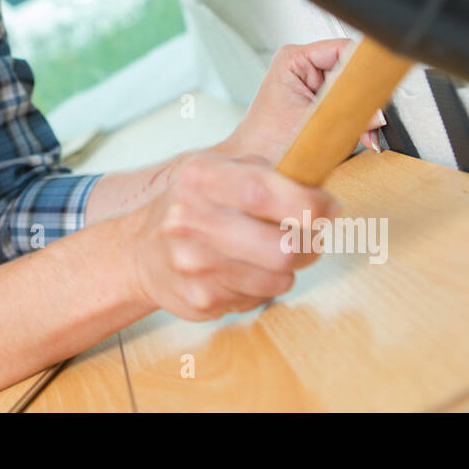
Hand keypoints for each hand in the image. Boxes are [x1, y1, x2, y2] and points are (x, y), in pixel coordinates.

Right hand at [123, 149, 340, 320]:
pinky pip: (260, 297)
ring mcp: (193, 264)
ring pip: (278, 277)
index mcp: (199, 178)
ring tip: (272, 252)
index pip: (263, 191)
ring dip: (289, 266)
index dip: (308, 203)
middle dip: (310, 243)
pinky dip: (263, 284)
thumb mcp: (215, 168)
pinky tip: (244, 270)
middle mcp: (190, 220)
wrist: (139, 252)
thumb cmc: (191, 205)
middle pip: (281, 247)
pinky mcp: (200, 300)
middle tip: (310, 235)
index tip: (329, 206)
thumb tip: (315, 184)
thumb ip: (261, 171)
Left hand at [216, 39, 386, 164]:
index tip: (381, 88)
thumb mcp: (315, 125)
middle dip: (366, 99)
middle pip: (352, 71)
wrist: (253, 164)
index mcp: (294, 58)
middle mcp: (303, 65)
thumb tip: (378, 112)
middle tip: (371, 119)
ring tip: (362, 133)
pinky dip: (358, 121)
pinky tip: (359, 136)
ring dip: (364, 114)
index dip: (366, 70)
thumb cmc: (267, 144)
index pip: (344, 49)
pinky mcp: (319, 99)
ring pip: (355, 90)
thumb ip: (350, 116)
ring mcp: (312, 81)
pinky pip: (349, 104)